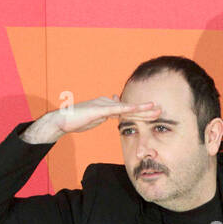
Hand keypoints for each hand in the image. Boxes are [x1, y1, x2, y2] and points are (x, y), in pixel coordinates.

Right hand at [21, 95, 160, 145]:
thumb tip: (114, 115)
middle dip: (145, 109)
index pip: (127, 110)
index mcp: (107, 106)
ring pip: (126, 107)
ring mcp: (103, 105)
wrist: (62, 120)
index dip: (140, 112)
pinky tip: (137, 109)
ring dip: (141, 108)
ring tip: (154, 108)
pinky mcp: (98, 109)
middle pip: (129, 107)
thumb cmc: (77, 120)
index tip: (153, 113)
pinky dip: (127, 109)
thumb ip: (105, 116)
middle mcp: (107, 102)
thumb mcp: (95, 118)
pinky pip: (115, 109)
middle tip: (160, 109)